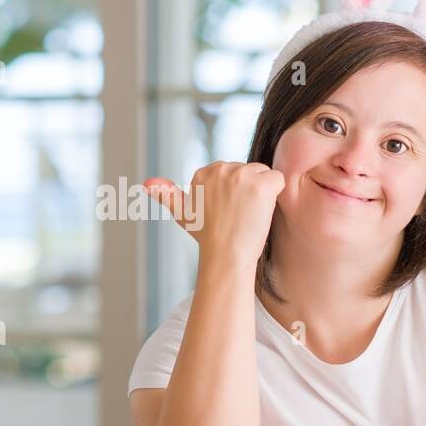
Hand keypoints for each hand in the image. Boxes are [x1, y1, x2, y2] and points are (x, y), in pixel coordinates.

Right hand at [145, 162, 285, 268]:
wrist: (225, 256)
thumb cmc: (207, 237)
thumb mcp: (183, 213)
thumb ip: (166, 194)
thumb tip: (146, 183)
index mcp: (204, 172)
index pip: (233, 173)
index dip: (235, 194)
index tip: (226, 211)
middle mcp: (222, 168)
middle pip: (250, 171)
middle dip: (249, 191)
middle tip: (238, 215)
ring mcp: (242, 175)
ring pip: (265, 175)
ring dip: (262, 194)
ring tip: (249, 215)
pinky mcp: (262, 184)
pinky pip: (279, 180)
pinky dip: (276, 196)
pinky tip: (263, 211)